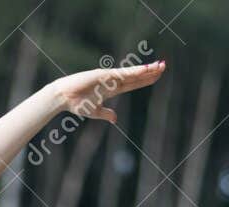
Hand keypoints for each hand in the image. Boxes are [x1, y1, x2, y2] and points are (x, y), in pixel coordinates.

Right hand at [47, 60, 166, 123]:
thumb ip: (106, 114)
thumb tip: (115, 119)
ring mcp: (110, 77)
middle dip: (150, 72)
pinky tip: (146, 69)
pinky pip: (123, 74)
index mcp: (113, 89)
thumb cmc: (77, 103)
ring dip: (147, 70)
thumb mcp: (96, 111)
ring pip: (133, 73)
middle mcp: (114, 81)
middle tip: (164, 66)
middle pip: (136, 76)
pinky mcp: (105, 75)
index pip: (134, 83)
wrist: (64, 98)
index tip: (157, 75)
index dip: (146, 79)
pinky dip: (135, 72)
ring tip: (160, 66)